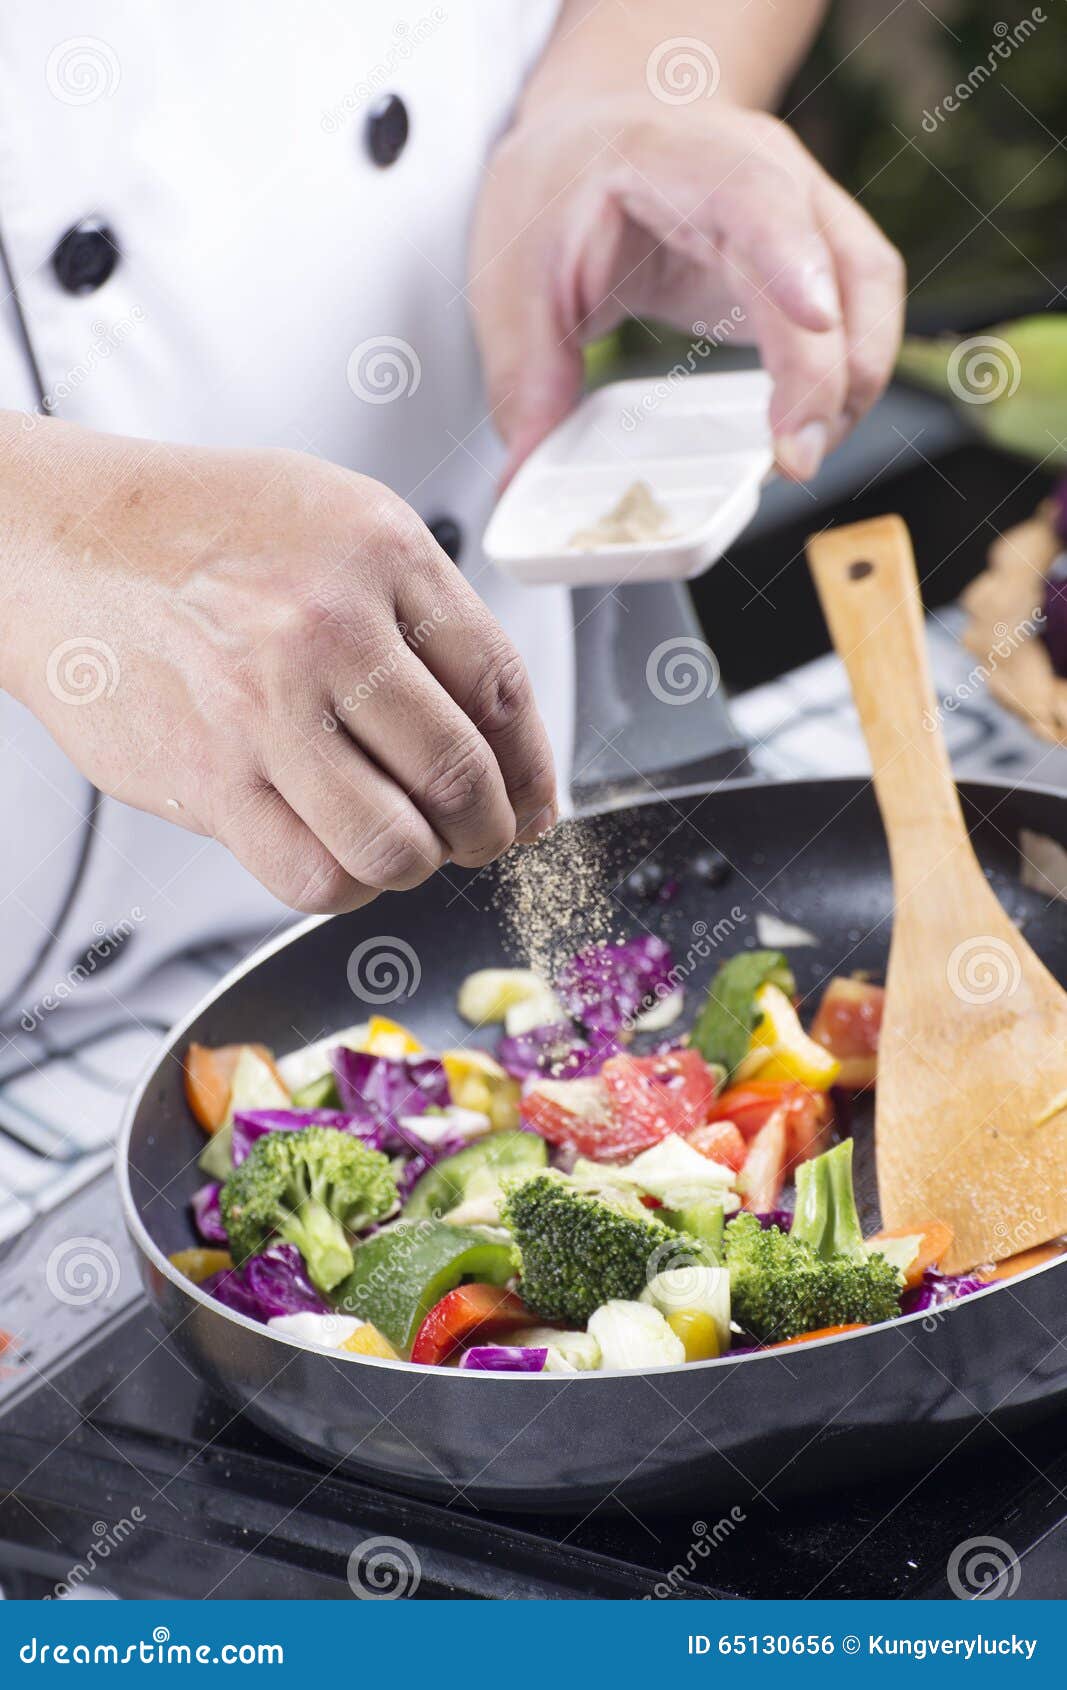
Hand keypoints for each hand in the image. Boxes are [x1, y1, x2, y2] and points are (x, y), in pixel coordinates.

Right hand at [2, 419, 555, 911]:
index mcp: (380, 551)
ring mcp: (265, 706)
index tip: (535, 802)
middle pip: (462, 776)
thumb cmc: (192, 527)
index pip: (502, 690)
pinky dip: (344, 887)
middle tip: (482, 838)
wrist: (56, 539)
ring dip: (418, 865)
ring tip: (405, 847)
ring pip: (396, 845)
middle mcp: (330, 625)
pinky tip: (337, 857)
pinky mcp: (207, 775)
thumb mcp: (335, 515)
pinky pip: (312, 875)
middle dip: (490, 831)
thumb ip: (419, 607)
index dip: (534, 769)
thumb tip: (493, 724)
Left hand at [471, 96, 904, 483]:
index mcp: (679, 157)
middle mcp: (762, 172)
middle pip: (834, 261)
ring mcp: (799, 210)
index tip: (813, 325)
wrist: (591, 138)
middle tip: (794, 455)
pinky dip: (846, 376)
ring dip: (855, 380)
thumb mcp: (512, 275)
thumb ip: (526, 374)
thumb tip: (527, 466)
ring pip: (869, 288)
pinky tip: (809, 426)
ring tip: (803, 452)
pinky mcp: (810, 257)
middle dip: (829, 369)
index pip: (754, 198)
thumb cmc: (560, 187)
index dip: (790, 259)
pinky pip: (859, 312)